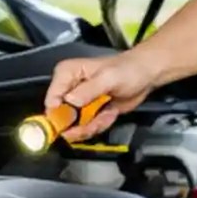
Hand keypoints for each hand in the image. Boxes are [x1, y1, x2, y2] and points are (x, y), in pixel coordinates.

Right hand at [44, 52, 159, 141]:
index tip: (73, 123)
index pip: (51, 99)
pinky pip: (88, 128)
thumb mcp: (108, 78)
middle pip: (61, 117)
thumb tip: (70, 101)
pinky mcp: (89, 113)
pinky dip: (100, 125)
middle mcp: (69, 89)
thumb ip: (88, 90)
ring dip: (92, 126)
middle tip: (96, 122)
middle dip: (79, 125)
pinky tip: (110, 113)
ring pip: (75, 126)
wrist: (145, 75)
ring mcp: (78, 103)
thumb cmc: (127, 69)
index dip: (59, 115)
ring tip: (107, 115)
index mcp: (66, 74)